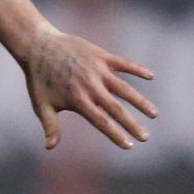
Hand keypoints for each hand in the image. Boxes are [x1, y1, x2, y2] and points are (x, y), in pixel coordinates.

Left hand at [20, 28, 158, 150]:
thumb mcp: (41, 104)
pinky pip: (123, 63)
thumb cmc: (39, 79)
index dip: (116, 134)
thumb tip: (50, 147)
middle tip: (146, 137)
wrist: (38, 45)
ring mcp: (97, 69)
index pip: (101, 121)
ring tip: (155, 114)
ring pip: (124, 88)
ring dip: (141, 101)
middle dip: (132, 125)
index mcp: (77, 100)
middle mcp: (90, 85)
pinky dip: (137, 69)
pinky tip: (151, 76)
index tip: (129, 146)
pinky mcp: (101, 55)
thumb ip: (50, 126)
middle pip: (116, 108)